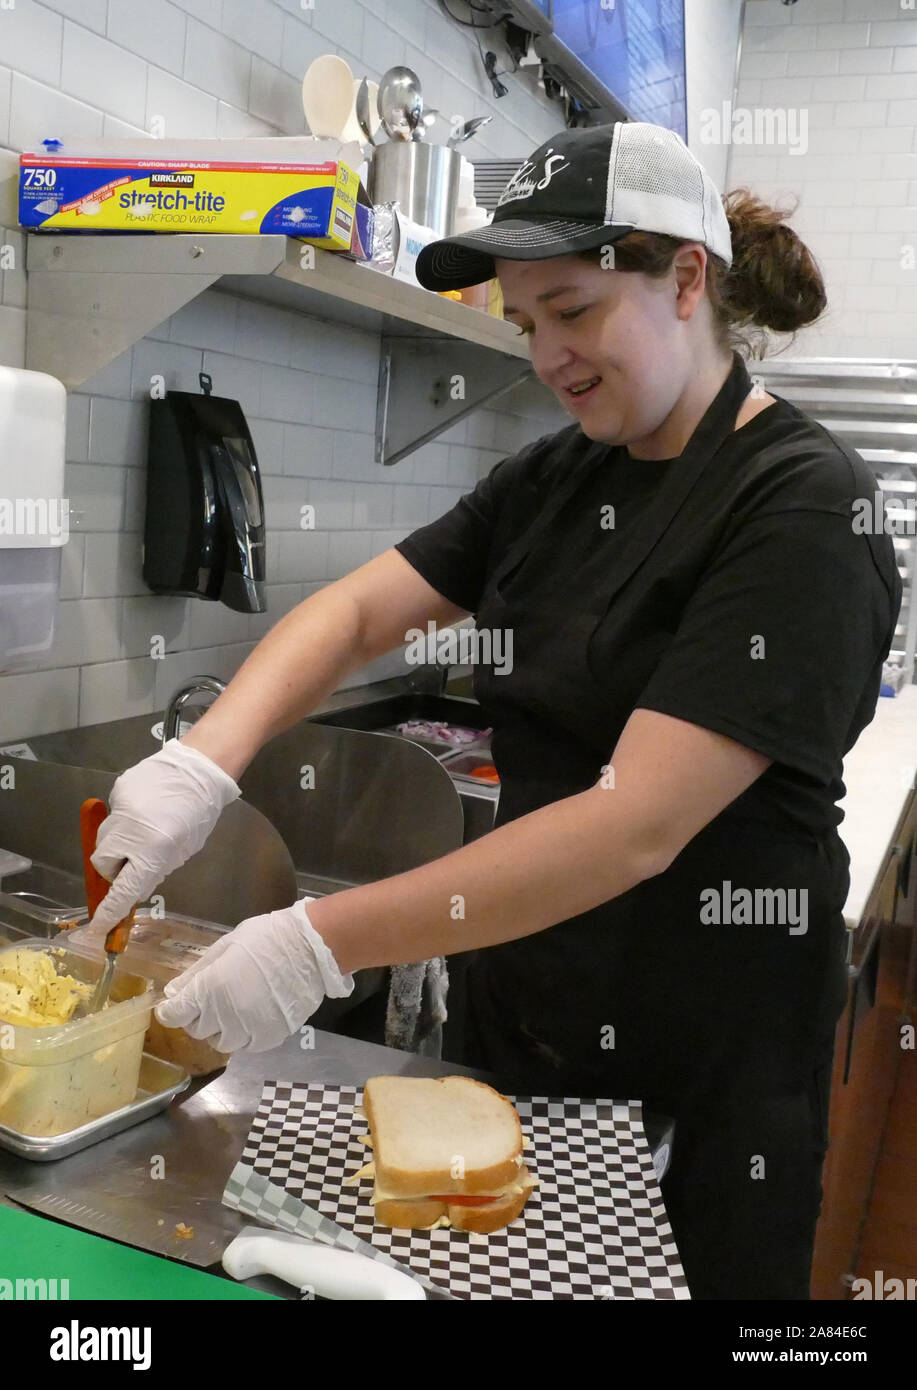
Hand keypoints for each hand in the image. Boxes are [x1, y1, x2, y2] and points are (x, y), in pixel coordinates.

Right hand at [86, 739, 240, 939]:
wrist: (198, 768)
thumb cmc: (200, 813)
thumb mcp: (184, 849)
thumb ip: (157, 868)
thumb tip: (138, 883)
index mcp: (152, 852)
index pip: (124, 891)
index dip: (110, 912)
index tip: (98, 928)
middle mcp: (130, 833)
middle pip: (103, 863)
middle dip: (114, 869)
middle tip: (132, 864)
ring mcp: (120, 810)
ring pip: (104, 839)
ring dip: (118, 846)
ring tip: (142, 835)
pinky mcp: (118, 792)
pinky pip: (114, 816)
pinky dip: (125, 822)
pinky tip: (145, 811)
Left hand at [153, 899, 354, 1052]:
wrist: (312, 949)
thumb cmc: (266, 938)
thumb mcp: (226, 945)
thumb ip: (197, 972)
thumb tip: (173, 992)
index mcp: (210, 989)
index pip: (175, 1015)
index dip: (170, 1010)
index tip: (172, 1005)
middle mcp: (225, 1016)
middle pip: (196, 1030)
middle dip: (197, 1016)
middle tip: (209, 999)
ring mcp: (249, 1030)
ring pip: (221, 1042)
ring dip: (219, 1029)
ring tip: (231, 1010)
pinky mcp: (270, 1038)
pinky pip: (246, 1046)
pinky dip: (243, 1035)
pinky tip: (251, 1016)